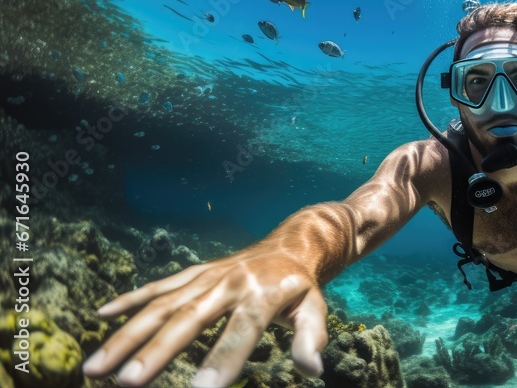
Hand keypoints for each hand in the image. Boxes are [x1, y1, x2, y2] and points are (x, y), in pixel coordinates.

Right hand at [82, 249, 328, 387]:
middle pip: (189, 320)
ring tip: (97, 368)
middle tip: (128, 382)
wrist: (290, 244)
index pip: (241, 332)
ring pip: (161, 306)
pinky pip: (158, 286)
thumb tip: (312, 369)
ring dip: (127, 335)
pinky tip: (101, 316)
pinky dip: (129, 299)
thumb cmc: (300, 288)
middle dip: (157, 352)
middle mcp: (228, 284)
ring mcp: (206, 277)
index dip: (222, 361)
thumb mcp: (316, 309)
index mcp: (262, 296)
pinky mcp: (193, 273)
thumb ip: (310, 337)